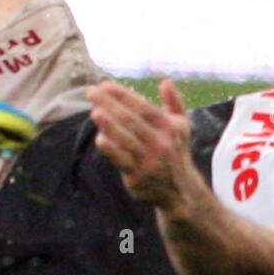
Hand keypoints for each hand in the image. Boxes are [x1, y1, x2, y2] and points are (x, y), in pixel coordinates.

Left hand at [88, 78, 197, 211]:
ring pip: (126, 139)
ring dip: (109, 125)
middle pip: (131, 120)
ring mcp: (149, 161)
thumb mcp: (182, 126)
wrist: (181, 192)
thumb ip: (174, 102)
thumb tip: (165, 82)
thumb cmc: (176, 151)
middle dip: (110, 104)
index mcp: (169, 127)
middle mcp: (161, 143)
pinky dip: (111, 149)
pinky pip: (122, 161)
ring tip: (94, 112)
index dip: (123, 95)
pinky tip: (99, 138)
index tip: (105, 84)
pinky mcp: (138, 177)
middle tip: (91, 92)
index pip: (143, 107)